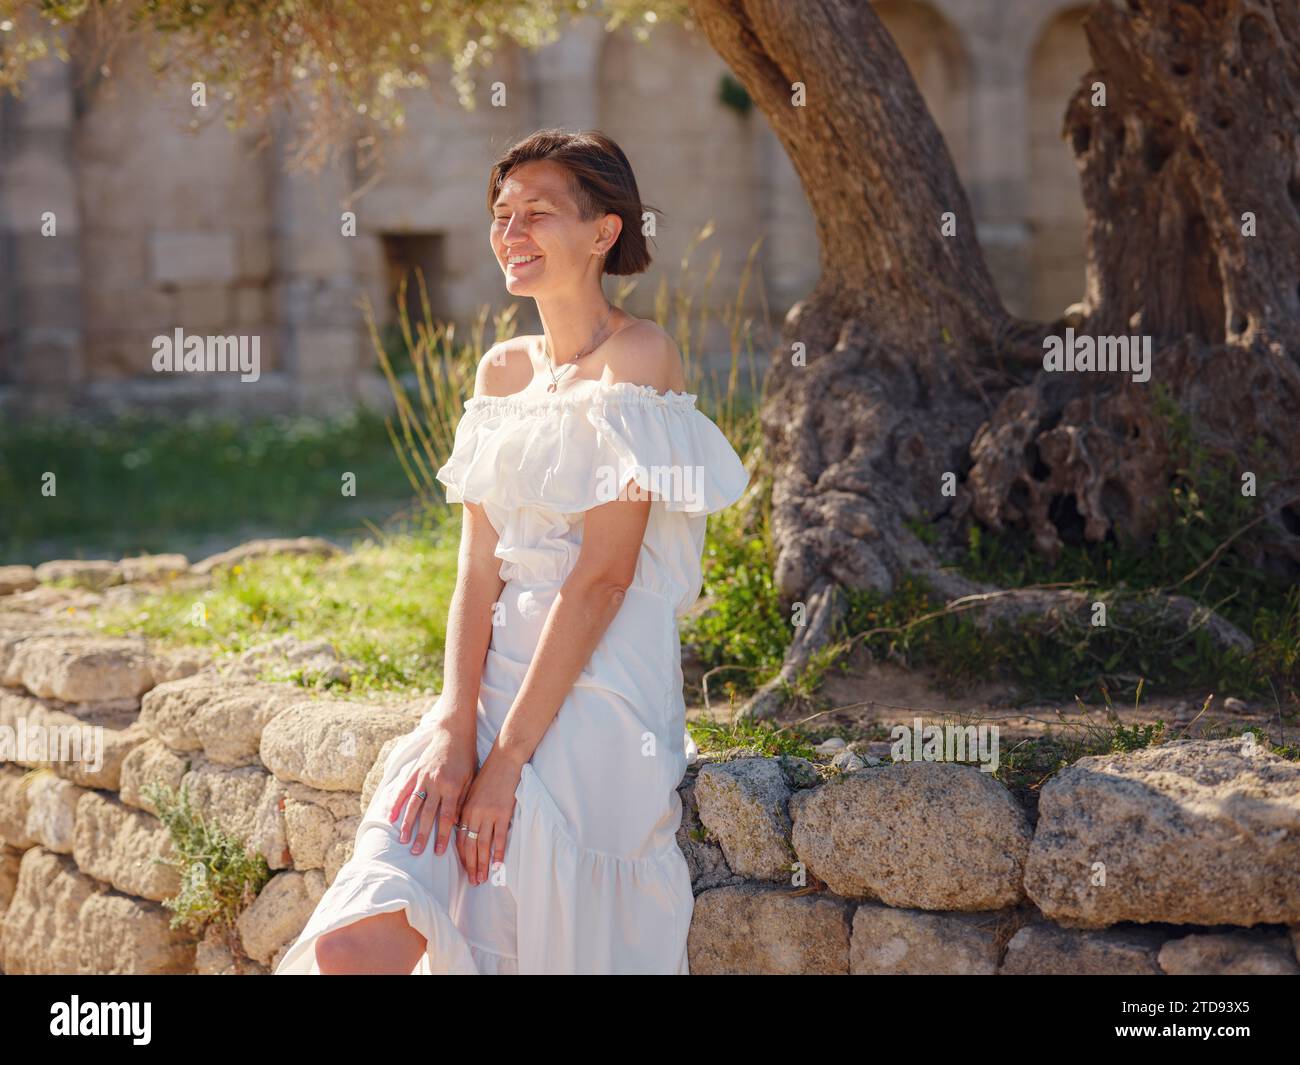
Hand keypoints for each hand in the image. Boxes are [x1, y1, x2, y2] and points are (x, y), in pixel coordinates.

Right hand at [388, 722, 476, 859]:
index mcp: (453, 787)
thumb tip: (456, 824)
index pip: (447, 817)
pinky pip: (404, 790)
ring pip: (414, 805)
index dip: (443, 835)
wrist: (454, 734)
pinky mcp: (415, 772)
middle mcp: (437, 784)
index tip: (439, 851)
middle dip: (422, 835)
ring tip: (403, 840)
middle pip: (428, 815)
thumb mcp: (471, 779)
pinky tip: (390, 816)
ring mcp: (424, 778)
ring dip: (407, 824)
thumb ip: (462, 800)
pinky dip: (396, 803)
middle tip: (417, 852)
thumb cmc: (467, 758)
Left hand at [456, 747, 522, 885]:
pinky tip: (499, 864)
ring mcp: (488, 814)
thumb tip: (461, 828)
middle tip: (473, 881)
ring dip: (482, 864)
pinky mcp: (503, 812)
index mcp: (464, 809)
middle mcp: (473, 814)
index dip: (461, 857)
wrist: (504, 760)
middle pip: (469, 845)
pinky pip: (500, 837)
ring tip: (483, 878)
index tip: (464, 870)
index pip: (459, 838)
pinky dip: (499, 852)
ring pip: (483, 844)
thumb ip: (466, 809)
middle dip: (470, 865)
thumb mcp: (471, 791)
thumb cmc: (488, 775)